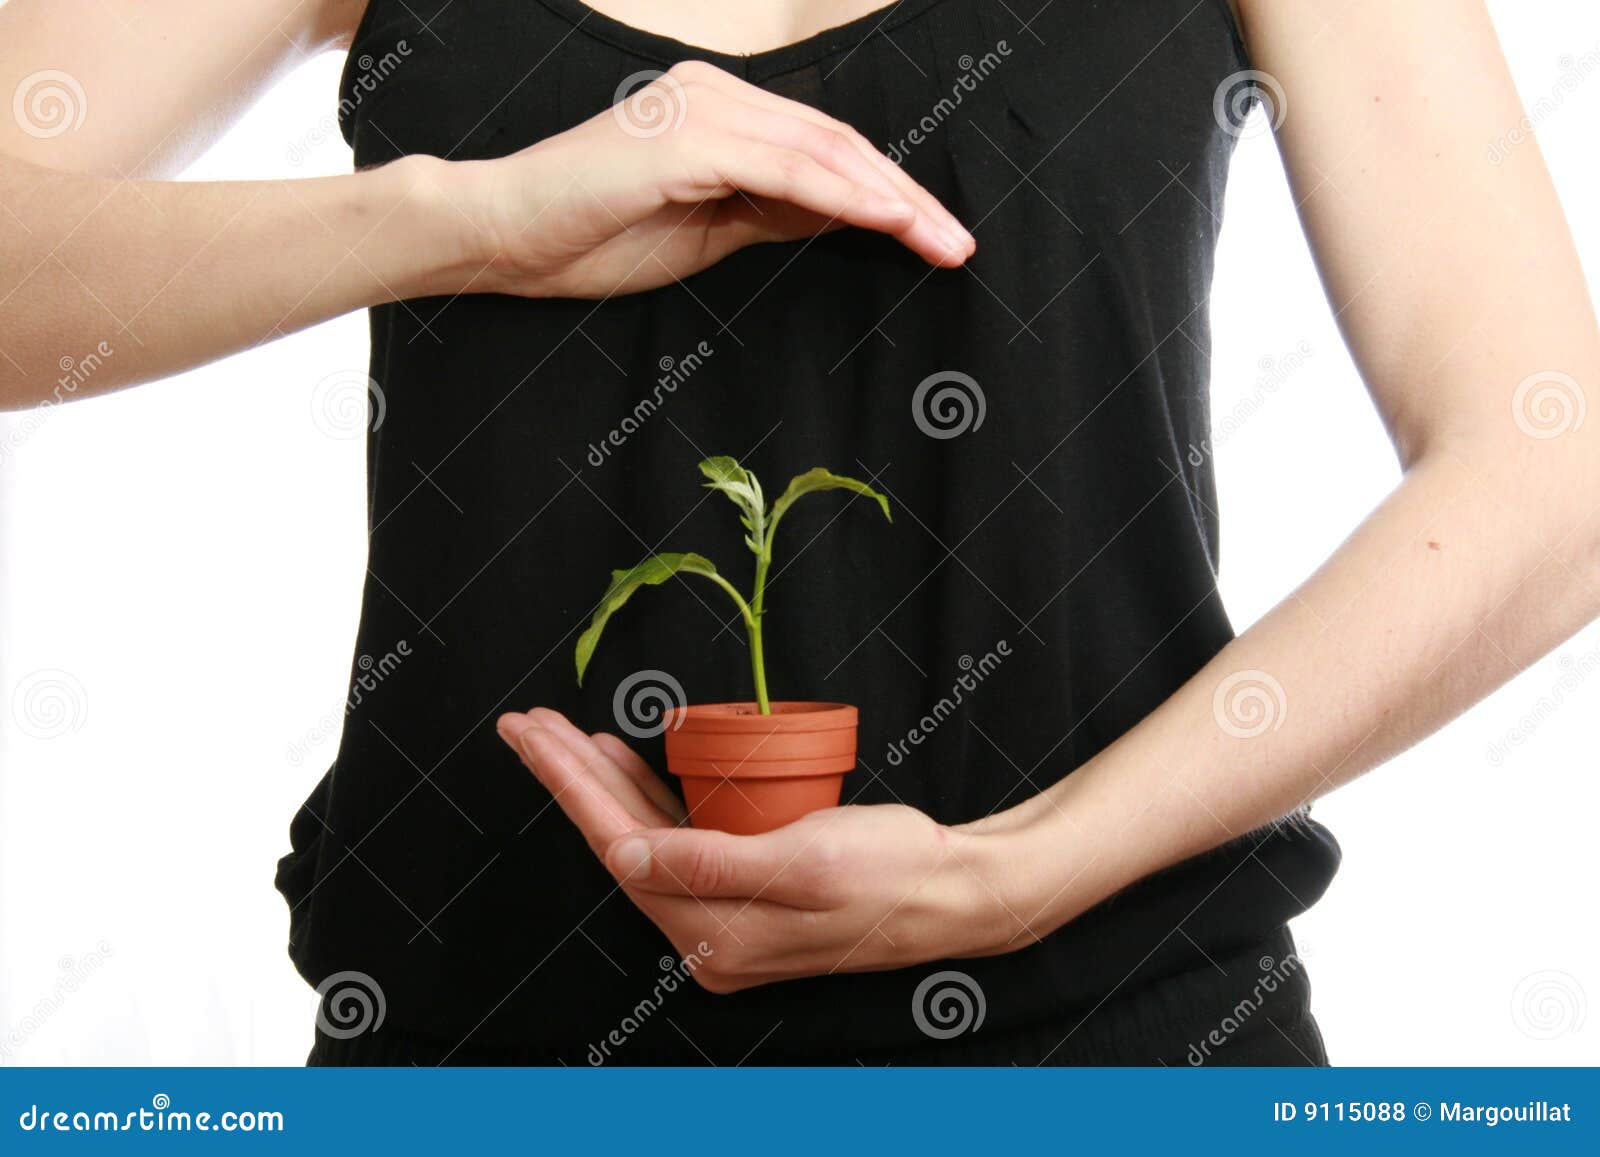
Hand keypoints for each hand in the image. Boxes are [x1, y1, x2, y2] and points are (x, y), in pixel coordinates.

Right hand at [450, 60, 974, 298]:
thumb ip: (774, 213)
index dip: (886, 192)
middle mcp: (717, 94)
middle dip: (905, 197)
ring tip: (939, 241)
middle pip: (837, 144)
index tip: (933, 235)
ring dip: (891, 200)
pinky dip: (842, 197)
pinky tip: (887, 221)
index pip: (824, 149)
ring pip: (823, 153)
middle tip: (957, 243)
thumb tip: (844, 215)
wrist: (501, 234)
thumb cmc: (592, 236)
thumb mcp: (709, 231)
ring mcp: (701, 109)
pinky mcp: (686, 138)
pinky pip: (785, 172)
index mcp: (720, 111)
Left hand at [496, 708, 1028, 992]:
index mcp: (715, 933)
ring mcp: (726, 917)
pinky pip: (680, 842)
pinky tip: (629, 764)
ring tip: (565, 735)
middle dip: (571, 779)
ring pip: (644, 840)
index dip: (571, 786)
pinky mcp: (745, 894)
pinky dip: (650, 799)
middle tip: (527, 724)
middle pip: (619, 843)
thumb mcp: (808, 860)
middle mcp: (709, 934)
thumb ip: (712, 865)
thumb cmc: (894, 872)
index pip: (620, 848)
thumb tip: (627, 857)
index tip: (534, 735)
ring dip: (604, 785)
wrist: (956, 891)